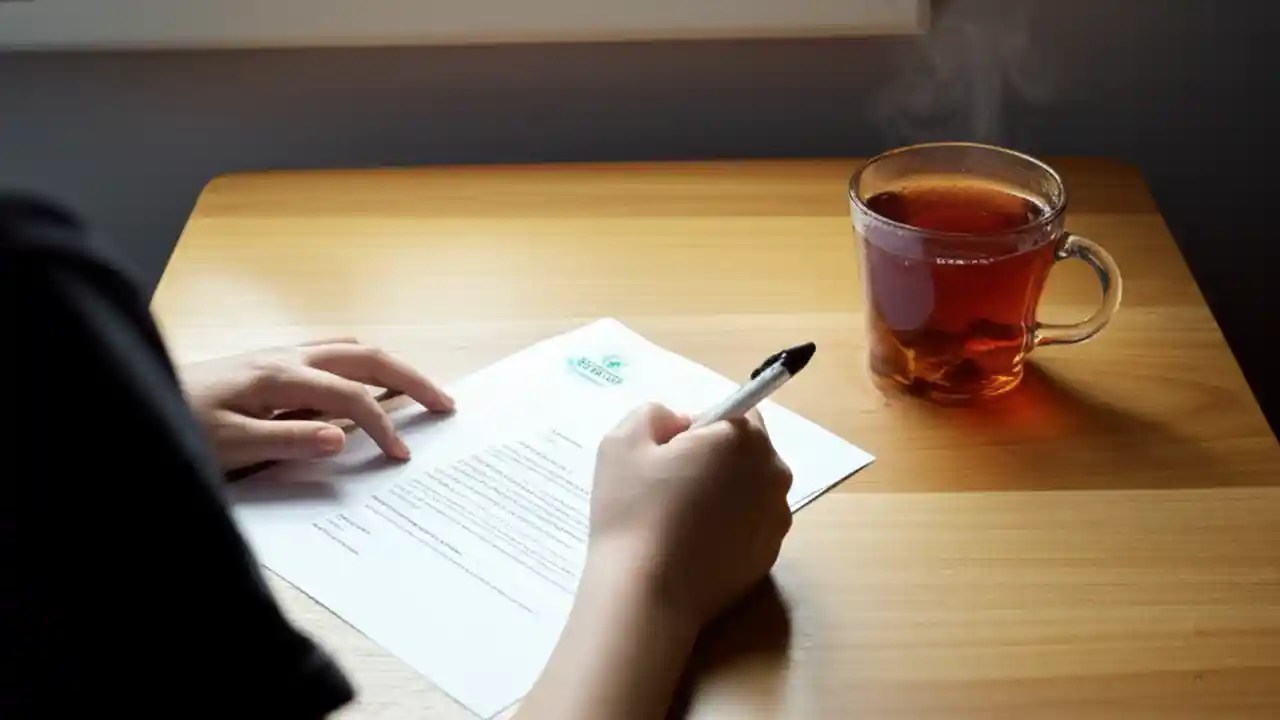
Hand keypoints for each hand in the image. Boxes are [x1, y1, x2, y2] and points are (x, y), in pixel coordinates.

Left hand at [179, 339, 452, 471]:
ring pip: (350, 348)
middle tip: (445, 403)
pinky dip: (361, 365)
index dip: (381, 424)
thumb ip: (286, 440)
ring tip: (418, 389)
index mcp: (279, 376)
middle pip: (364, 355)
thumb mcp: (227, 444)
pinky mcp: (270, 363)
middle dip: (410, 377)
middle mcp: (285, 356)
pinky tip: (366, 384)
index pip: (350, 395)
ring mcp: (278, 355)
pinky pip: (330, 354)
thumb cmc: (179, 424)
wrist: (134, 400)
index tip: (399, 456)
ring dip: (389, 366)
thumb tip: (343, 436)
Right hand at [588, 403, 793, 629]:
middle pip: (746, 452)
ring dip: (723, 494)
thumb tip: (679, 424)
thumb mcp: (623, 442)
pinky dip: (728, 529)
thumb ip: (654, 414)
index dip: (701, 426)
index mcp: (743, 439)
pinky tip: (691, 547)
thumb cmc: (634, 511)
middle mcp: (773, 474)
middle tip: (669, 485)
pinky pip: (749, 527)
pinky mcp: (769, 557)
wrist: (646, 595)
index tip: (668, 453)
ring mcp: (776, 520)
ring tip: (679, 520)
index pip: (736, 412)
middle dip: (714, 459)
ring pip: (749, 490)